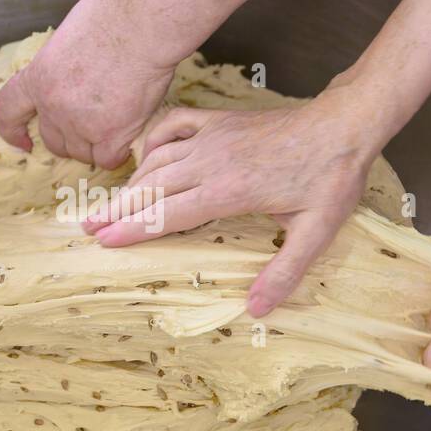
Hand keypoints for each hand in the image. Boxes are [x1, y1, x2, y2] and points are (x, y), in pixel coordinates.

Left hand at [0, 0, 176, 169]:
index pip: (8, 112)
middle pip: (53, 142)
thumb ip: (64, 69)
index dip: (12, 131)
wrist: (139, 21)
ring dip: (98, 145)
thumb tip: (74, 80)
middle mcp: (53, 105)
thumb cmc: (111, 17)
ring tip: (119, 122)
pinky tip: (130, 134)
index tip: (23, 142)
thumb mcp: (68, 39)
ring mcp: (80, 123)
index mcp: (38, 77)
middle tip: (95, 124)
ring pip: (83, 154)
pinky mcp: (111, 134)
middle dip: (71, 139)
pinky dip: (119, 152)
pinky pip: (108, 160)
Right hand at [84, 87, 385, 317]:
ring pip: (157, 159)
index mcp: (230, 190)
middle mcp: (212, 160)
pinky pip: (171, 125)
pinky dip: (151, 141)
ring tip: (105, 204)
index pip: (170, 213)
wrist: (343, 124)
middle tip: (86, 228)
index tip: (105, 241)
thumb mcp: (316, 231)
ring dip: (128, 182)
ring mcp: (212, 136)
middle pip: (152, 187)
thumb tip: (255, 309)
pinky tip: (142, 157)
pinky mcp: (218, 120)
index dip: (135, 228)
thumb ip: (284, 271)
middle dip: (116, 209)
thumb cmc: (330, 179)